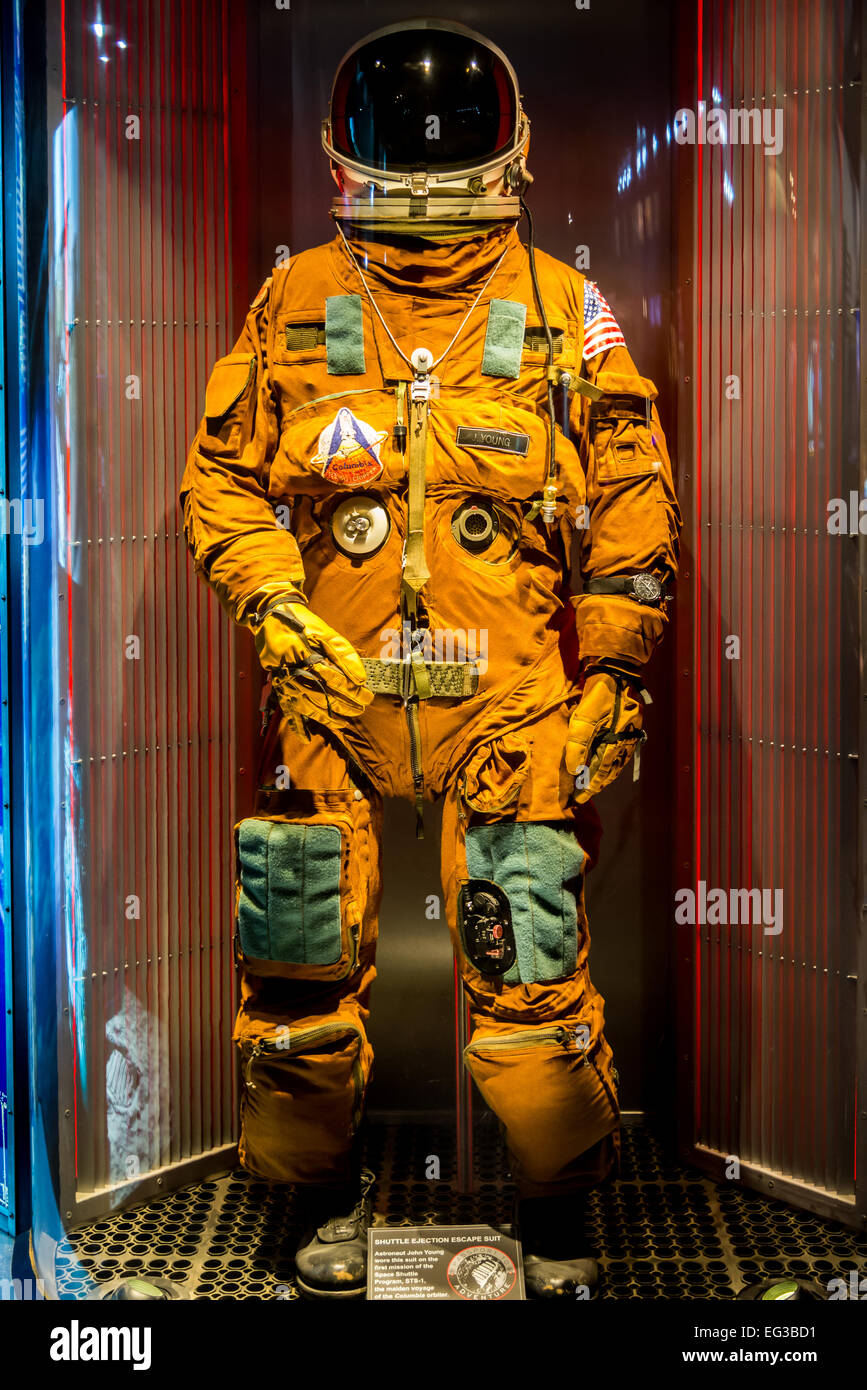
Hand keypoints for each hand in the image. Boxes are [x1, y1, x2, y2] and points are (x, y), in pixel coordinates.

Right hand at [252, 599, 371, 724]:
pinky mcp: (279, 685)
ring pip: (308, 707)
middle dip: (345, 706)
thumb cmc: (303, 624)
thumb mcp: (326, 633)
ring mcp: (286, 681)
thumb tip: (360, 678)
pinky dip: (296, 724)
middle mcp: (297, 673)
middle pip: (325, 697)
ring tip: (342, 724)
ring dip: (327, 718)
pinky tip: (306, 737)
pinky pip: (287, 708)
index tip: (368, 698)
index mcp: (310, 658)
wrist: (272, 616)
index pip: (337, 682)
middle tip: (361, 710)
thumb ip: (344, 654)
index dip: (354, 692)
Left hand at [565, 667, 645, 802]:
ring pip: (617, 765)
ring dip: (604, 777)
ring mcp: (630, 736)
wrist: (616, 672)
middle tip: (582, 797)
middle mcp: (625, 743)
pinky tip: (604, 766)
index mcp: (615, 742)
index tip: (578, 800)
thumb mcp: (583, 718)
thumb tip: (574, 770)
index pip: (601, 773)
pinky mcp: (631, 729)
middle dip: (596, 785)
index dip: (589, 788)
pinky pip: (622, 754)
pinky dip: (612, 764)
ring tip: (591, 786)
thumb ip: (577, 744)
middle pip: (610, 772)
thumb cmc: (598, 694)